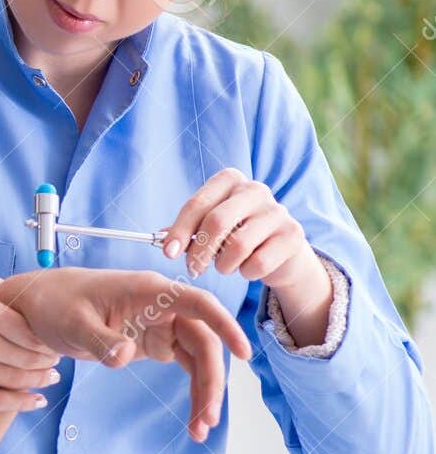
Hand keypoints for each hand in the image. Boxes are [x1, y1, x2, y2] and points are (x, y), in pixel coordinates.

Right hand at [0, 259, 62, 410]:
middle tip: (57, 358)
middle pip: (30, 357)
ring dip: (39, 380)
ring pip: (16, 380)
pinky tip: (36, 402)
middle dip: (48, 360)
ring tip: (50, 377)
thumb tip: (20, 294)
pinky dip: (19, 403)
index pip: (33, 330)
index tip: (56, 337)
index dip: (49, 338)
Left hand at [0, 268, 252, 441]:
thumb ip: (100, 340)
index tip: (243, 352)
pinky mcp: (154, 343)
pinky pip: (184, 367)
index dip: (225, 325)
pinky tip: (193, 419)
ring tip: (200, 430)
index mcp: (148, 290)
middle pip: (203, 342)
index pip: (198, 303)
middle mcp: (163, 306)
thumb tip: (125, 356)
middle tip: (206, 420)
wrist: (39, 306)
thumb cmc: (55, 304)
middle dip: (210, 382)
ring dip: (204, 393)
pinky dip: (191, 392)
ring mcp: (161, 325)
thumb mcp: (73, 322)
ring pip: (198, 359)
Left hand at [160, 167, 315, 290]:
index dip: (180, 230)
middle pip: (216, 222)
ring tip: (225, 266)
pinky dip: (246, 273)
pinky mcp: (293, 235)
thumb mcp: (210, 228)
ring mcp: (277, 211)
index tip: (168, 253)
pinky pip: (258, 263)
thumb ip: (186, 231)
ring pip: (237, 246)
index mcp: (230, 180)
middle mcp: (255, 189)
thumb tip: (160, 239)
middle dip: (199, 252)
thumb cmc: (236, 236)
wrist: (280, 252)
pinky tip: (248, 268)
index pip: (197, 204)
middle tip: (193, 269)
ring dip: (224, 265)